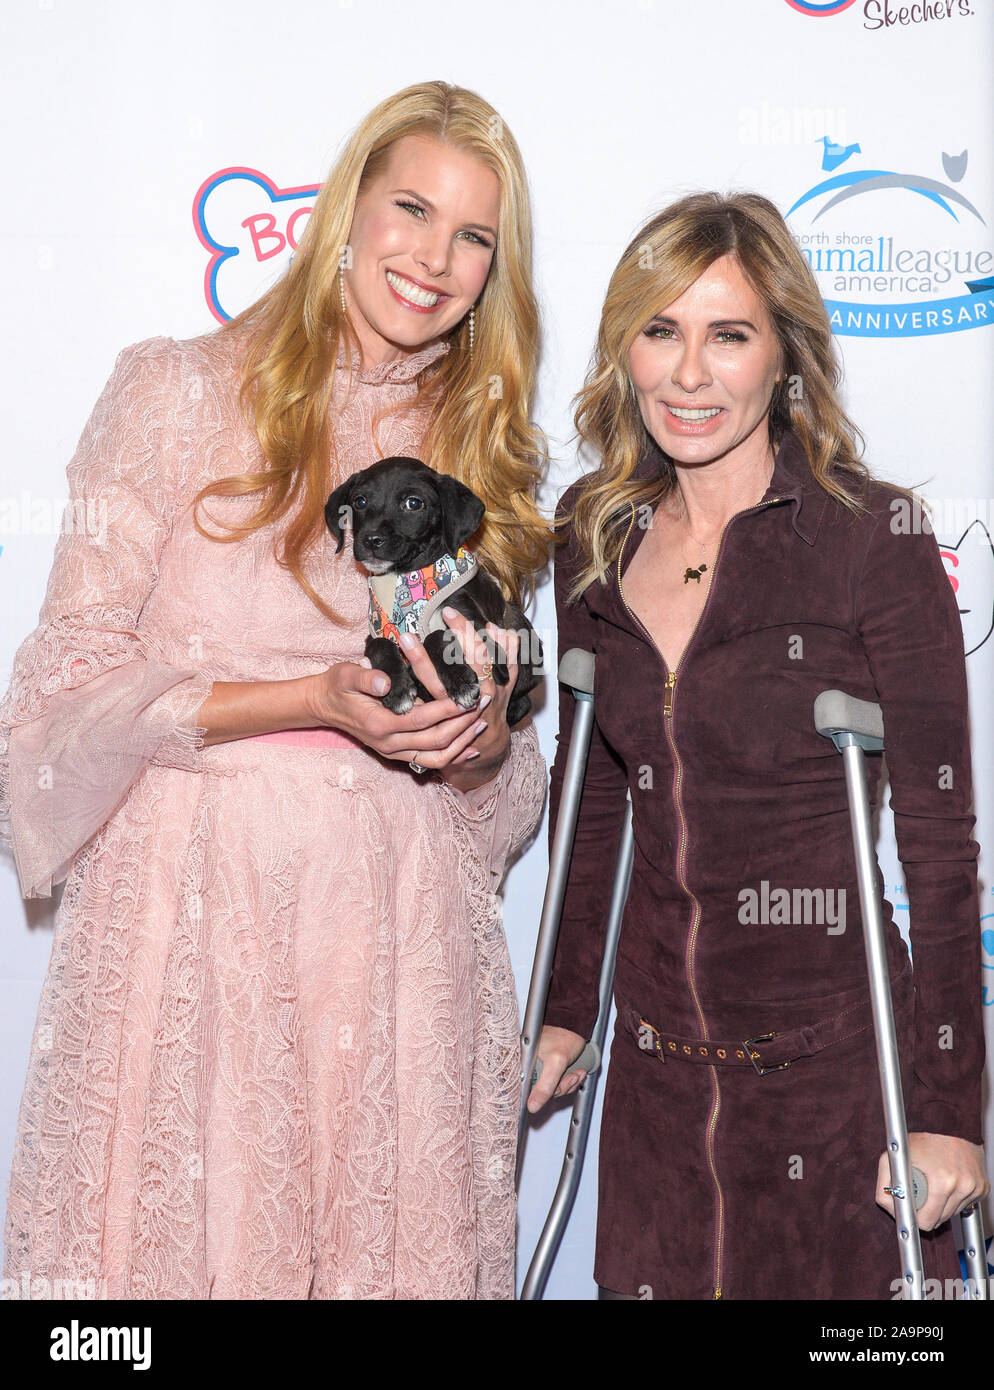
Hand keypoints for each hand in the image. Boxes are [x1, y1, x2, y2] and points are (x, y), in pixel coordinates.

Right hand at [303, 610, 515, 777]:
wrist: (323, 705)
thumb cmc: (337, 685)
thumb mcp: (346, 674)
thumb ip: (366, 677)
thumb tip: (385, 680)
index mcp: (379, 725)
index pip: (422, 720)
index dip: (449, 709)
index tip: (470, 695)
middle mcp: (388, 744)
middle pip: (435, 740)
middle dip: (463, 723)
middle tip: (485, 703)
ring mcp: (392, 752)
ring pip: (436, 756)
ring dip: (461, 741)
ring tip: (482, 723)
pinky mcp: (396, 753)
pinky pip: (429, 761)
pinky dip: (452, 755)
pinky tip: (469, 746)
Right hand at [525, 1025, 588, 1113]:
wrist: (576, 1027)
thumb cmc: (564, 1036)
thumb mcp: (556, 1063)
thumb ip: (545, 1086)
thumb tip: (532, 1106)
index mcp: (521, 1061)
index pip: (521, 1089)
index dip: (537, 1095)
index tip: (553, 1089)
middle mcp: (526, 1065)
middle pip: (539, 1092)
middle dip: (560, 1087)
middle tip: (570, 1076)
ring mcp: (537, 1068)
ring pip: (550, 1090)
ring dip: (566, 1085)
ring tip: (575, 1073)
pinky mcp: (547, 1070)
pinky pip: (556, 1085)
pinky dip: (568, 1082)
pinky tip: (575, 1073)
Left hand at [876, 1133, 989, 1229]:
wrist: (950, 1124)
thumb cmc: (923, 1138)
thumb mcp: (895, 1157)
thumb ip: (885, 1185)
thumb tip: (889, 1208)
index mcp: (943, 1182)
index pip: (927, 1221)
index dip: (915, 1218)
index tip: (911, 1211)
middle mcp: (963, 1186)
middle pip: (941, 1219)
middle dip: (929, 1211)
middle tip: (921, 1195)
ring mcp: (975, 1187)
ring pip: (953, 1213)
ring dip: (942, 1205)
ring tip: (934, 1185)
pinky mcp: (982, 1187)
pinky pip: (966, 1204)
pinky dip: (955, 1198)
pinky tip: (948, 1183)